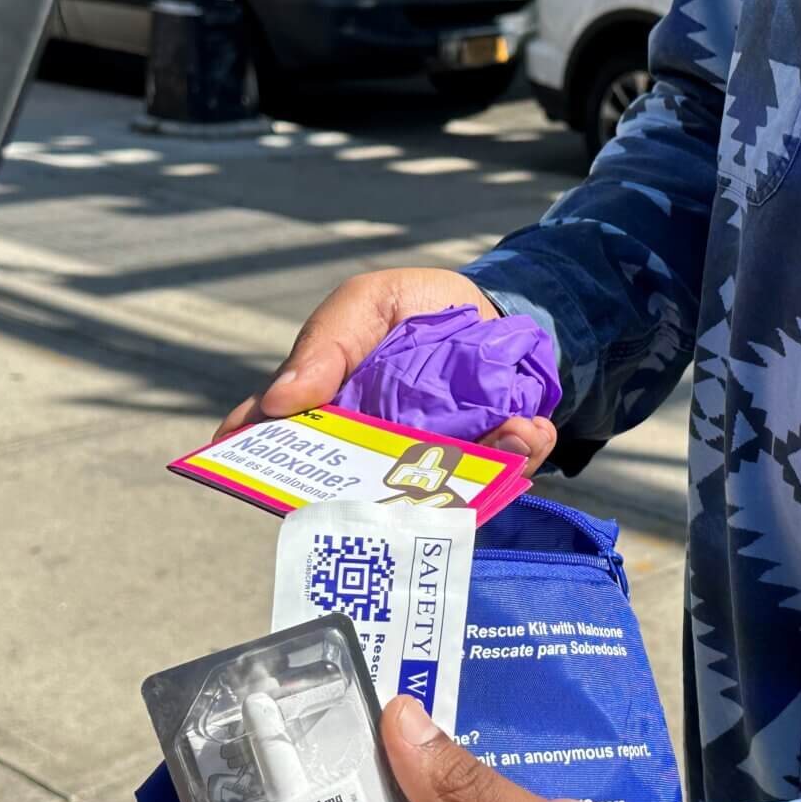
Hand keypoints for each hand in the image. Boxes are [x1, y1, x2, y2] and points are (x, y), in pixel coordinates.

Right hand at [217, 267, 556, 473]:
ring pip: (443, 497)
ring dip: (473, 475)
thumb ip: (326, 344)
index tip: (273, 491)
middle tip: (412, 474)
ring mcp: (438, 467)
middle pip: (370, 498)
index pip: (294, 459)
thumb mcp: (364, 303)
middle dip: (390, 495)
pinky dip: (520, 451)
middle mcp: (383, 457)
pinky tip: (528, 428)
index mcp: (336, 419)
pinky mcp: (490, 466)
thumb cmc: (415, 307)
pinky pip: (503, 476)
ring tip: (507, 434)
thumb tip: (276, 401)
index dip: (273, 481)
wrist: (495, 307)